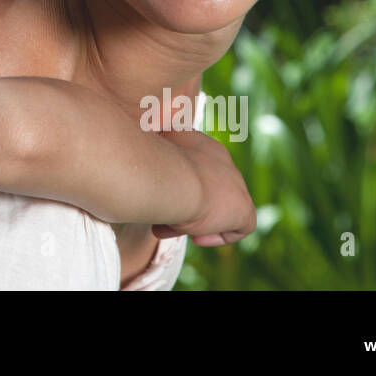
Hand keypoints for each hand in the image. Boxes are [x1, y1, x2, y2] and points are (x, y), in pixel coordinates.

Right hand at [150, 127, 255, 245]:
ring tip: (172, 229)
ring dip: (196, 221)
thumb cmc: (148, 163)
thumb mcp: (144, 150)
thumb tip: (132, 140)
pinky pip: (240, 226)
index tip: (160, 196)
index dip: (176, 186)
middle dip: (186, 206)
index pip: (194, 168)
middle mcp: (221, 161)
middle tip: (163, 218)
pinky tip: (197, 236)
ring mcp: (235, 184)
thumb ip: (147, 149)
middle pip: (205, 190)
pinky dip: (219, 234)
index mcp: (200, 144)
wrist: (168, 177)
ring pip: (218, 209)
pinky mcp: (243, 208)